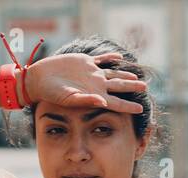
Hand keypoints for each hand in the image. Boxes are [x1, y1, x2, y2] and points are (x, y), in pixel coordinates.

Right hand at [24, 52, 146, 113]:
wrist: (40, 79)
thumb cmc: (52, 93)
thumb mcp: (70, 99)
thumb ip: (86, 100)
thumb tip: (103, 102)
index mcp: (94, 95)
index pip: (116, 102)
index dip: (129, 106)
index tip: (141, 109)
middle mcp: (95, 84)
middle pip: (119, 86)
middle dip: (132, 87)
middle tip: (146, 88)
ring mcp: (91, 72)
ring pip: (113, 73)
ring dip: (125, 74)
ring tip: (136, 76)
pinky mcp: (84, 61)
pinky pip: (101, 59)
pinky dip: (110, 58)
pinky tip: (119, 58)